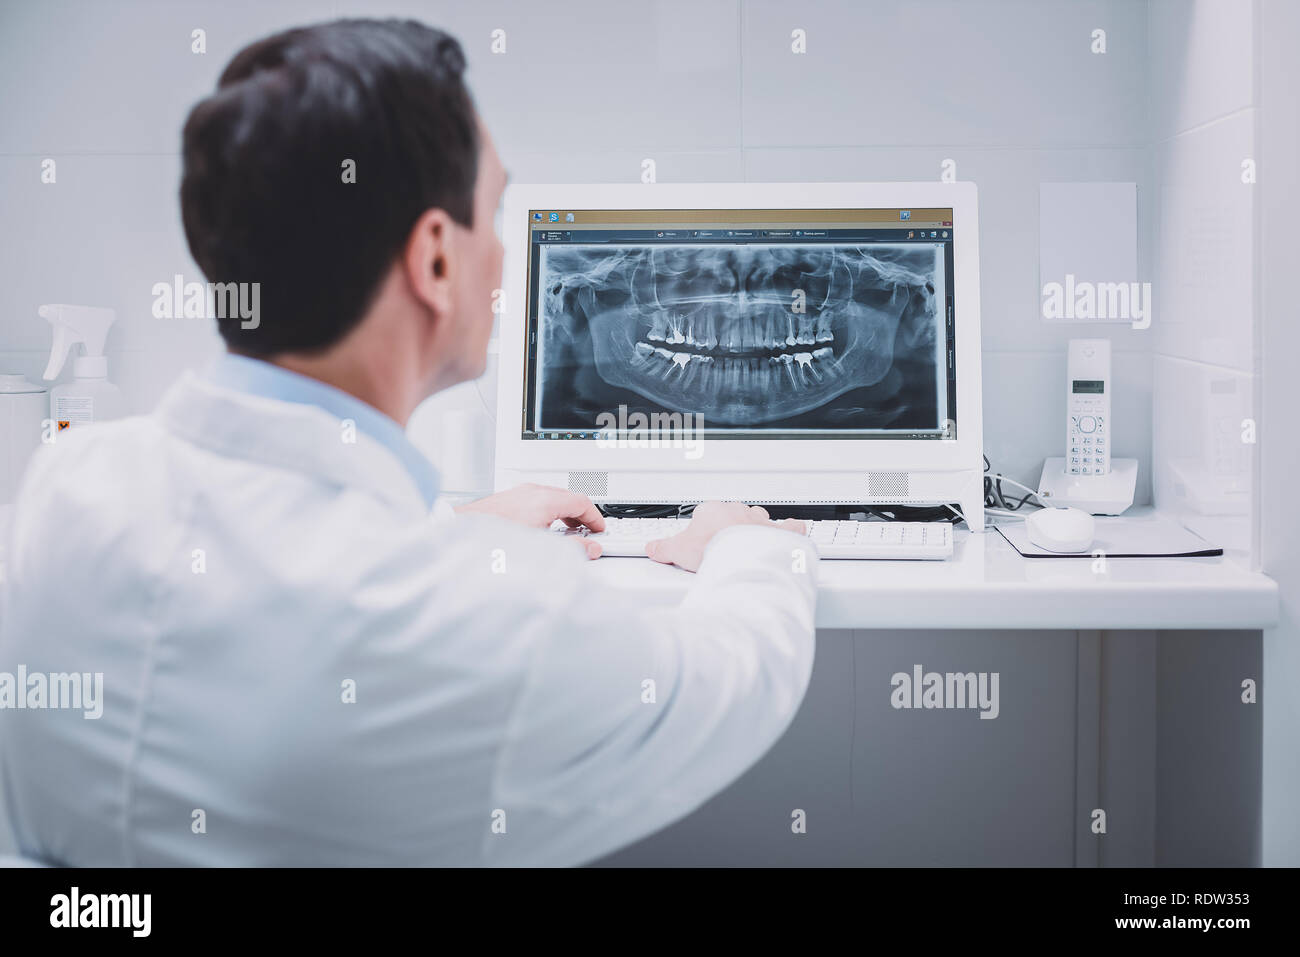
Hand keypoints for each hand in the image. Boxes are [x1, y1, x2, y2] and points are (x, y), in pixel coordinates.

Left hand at [456, 483, 605, 559]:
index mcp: (544, 500)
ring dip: (565, 512)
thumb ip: (571, 549)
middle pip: (568, 497)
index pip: (581, 502)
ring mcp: (519, 493)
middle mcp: (532, 492)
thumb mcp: (541, 549)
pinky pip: (538, 499)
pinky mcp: (509, 498)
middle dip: (581, 514)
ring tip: (568, 532)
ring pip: (553, 497)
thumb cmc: (494, 543)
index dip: (595, 517)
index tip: (599, 529)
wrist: (461, 535)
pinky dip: (549, 511)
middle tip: (588, 531)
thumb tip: (590, 549)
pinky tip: (544, 528)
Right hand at [646, 501, 805, 572]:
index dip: (703, 531)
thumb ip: (663, 549)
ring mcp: (760, 522)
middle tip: (724, 547)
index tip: (700, 543)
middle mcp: (739, 512)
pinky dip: (792, 530)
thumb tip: (652, 548)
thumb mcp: (677, 550)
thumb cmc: (712, 549)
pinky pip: (791, 527)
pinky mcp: (780, 535)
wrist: (740, 557)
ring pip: (759, 518)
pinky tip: (792, 534)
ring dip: (757, 528)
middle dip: (729, 529)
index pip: (707, 515)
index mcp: (714, 511)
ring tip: (754, 542)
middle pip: (732, 516)